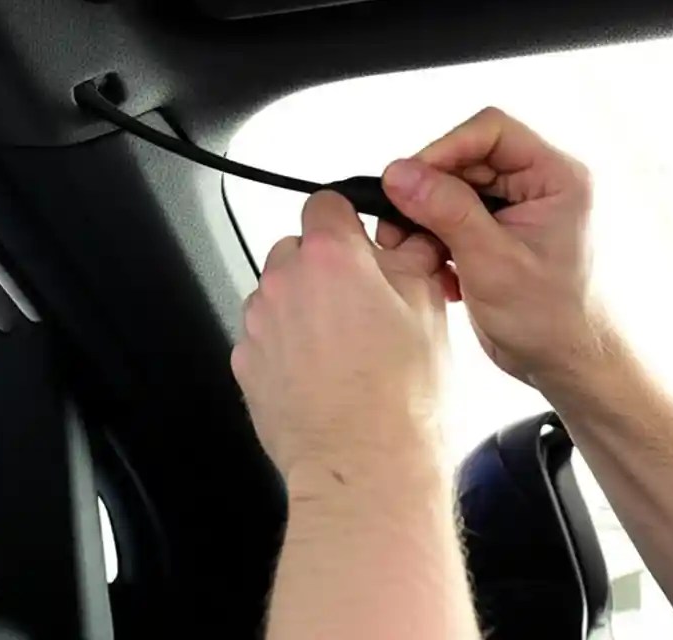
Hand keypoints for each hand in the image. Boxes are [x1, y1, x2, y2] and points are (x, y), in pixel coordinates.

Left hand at [231, 191, 451, 481]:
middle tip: (363, 304)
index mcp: (332, 258)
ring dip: (303, 307)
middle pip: (297, 249)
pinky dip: (286, 346)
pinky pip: (265, 337)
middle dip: (325, 268)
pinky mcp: (245, 363)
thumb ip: (412, 261)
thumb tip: (410, 242)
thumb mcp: (428, 312)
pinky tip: (321, 375)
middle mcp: (285, 283)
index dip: (348, 221)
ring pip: (278, 294)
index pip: (326, 204)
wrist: (364, 469)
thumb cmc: (401, 401)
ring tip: (344, 349)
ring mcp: (259, 324)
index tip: (361, 243)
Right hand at [381, 107, 607, 383]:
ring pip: (456, 188)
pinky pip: (457, 215)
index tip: (409, 178)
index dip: (444, 149)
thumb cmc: (555, 321)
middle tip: (402, 222)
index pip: (490, 130)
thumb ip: (446, 211)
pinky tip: (443, 272)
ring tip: (421, 253)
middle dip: (430, 190)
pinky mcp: (504, 231)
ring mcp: (522, 208)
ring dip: (430, 219)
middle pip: (468, 158)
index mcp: (558, 177)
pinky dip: (439, 239)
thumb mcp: (492, 262)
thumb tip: (400, 173)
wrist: (572, 366)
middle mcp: (542, 184)